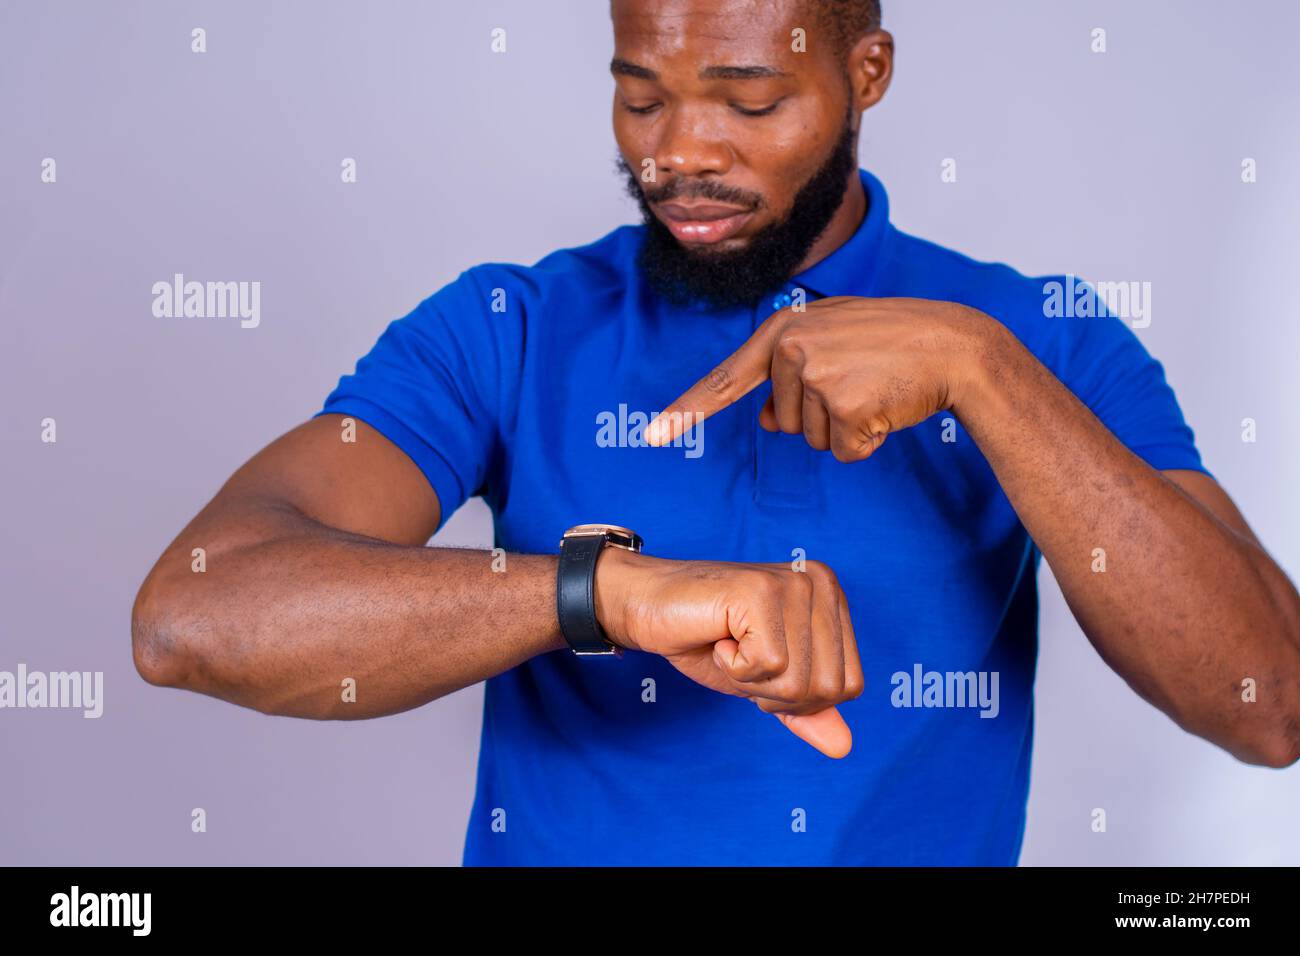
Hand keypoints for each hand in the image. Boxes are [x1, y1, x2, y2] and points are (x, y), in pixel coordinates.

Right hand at [594, 547, 862, 757]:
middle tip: (741, 655)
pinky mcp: (761, 590)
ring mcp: (792, 583)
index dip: (800, 698)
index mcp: (832, 599)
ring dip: (752, 679)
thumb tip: (843, 747)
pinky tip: (719, 637)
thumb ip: (805, 709)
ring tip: (730, 644)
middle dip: (775, 692)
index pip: (850, 685)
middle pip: (828, 687)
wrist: (648, 608)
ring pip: (798, 680)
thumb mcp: (764, 682)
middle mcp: (820, 583)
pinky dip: (735, 666)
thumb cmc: (706, 639)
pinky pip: (767, 664)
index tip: (761, 663)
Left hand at [643, 296, 998, 459]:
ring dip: (844, 428)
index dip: (686, 412)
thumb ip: (791, 372)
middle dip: (819, 416)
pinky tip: (888, 407)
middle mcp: (791, 348)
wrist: (953, 345)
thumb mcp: (833, 343)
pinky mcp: (845, 404)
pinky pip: (843, 450)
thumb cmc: (893, 342)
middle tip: (859, 383)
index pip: (725, 378)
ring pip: (811, 439)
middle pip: (781, 422)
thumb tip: (763, 419)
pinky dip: (867, 441)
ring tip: (875, 390)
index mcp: (783, 328)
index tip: (651, 436)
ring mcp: (817, 375)